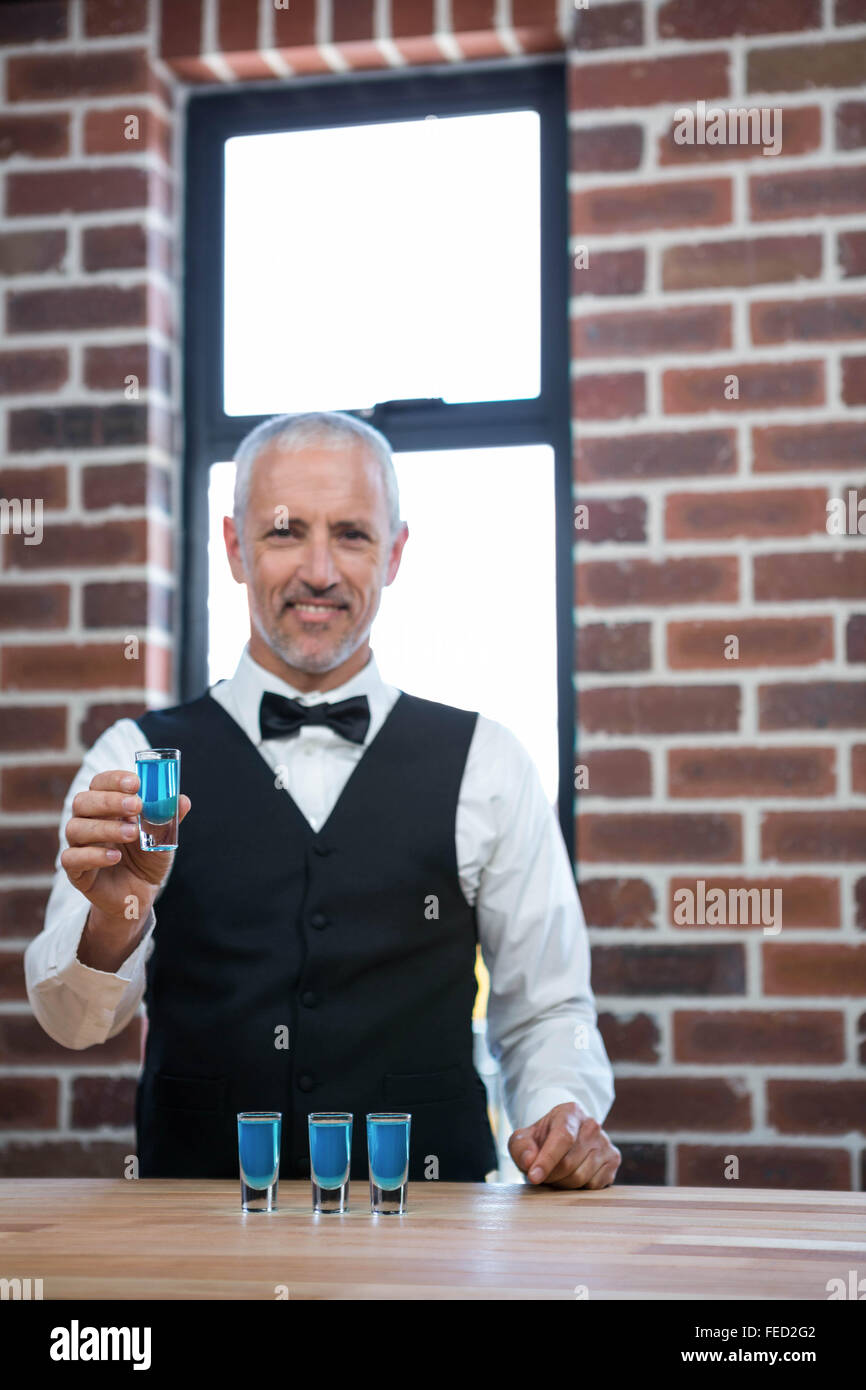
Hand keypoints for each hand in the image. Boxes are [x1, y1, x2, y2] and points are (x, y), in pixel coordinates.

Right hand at [61, 768, 190, 925]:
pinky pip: (72, 858)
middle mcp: (87, 822)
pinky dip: (94, 855)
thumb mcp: (163, 838)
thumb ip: (169, 819)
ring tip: (132, 833)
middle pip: (83, 801)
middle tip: (135, 805)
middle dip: (109, 800)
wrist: (139, 895)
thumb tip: (182, 800)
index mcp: (106, 807)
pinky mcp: (76, 871)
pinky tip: (115, 857)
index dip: (114, 780)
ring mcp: (79, 846)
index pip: (99, 784)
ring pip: (75, 828)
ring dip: (106, 828)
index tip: (136, 783)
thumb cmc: (146, 859)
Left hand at [508, 1102, 620, 1189]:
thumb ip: (520, 1148)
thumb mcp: (523, 1140)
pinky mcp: (613, 1159)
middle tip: (541, 1175)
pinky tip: (572, 1176)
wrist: (562, 1140)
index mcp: (570, 1112)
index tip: (533, 1177)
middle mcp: (592, 1125)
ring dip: (563, 1183)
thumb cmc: (541, 1140)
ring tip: (556, 1174)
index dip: (547, 1160)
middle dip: (550, 1176)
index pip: (562, 1138)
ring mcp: (605, 1142)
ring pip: (581, 1177)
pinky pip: (594, 1186)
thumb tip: (530, 1162)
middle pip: (569, 1163)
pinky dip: (579, 1188)